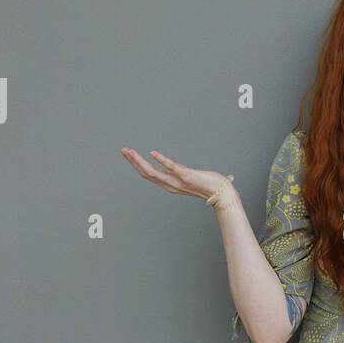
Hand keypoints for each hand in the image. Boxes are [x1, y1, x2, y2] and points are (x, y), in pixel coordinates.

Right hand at [120, 147, 235, 202]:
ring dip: (140, 161)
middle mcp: (170, 185)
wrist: (221, 192)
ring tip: (131, 152)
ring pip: (154, 172)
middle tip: (123, 150)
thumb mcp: (186, 178)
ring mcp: (177, 182)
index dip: (136, 164)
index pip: (148, 174)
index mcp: (169, 185)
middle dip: (133, 161)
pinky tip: (153, 153)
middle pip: (146, 173)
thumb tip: (168, 165)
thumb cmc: (207, 184)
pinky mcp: (187, 176)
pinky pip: (171, 168)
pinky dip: (161, 160)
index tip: (127, 154)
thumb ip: (176, 172)